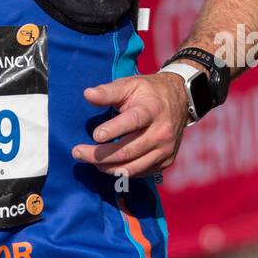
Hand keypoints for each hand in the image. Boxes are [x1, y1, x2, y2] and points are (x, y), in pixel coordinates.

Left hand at [72, 71, 189, 177]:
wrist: (179, 100)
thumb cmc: (147, 92)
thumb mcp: (129, 85)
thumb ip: (108, 91)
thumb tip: (87, 94)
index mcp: (152, 110)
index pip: (133, 121)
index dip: (114, 129)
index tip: (95, 135)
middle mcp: (161, 132)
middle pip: (128, 151)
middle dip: (100, 155)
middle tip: (77, 152)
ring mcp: (165, 150)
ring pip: (132, 167)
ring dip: (107, 167)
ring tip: (89, 161)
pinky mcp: (166, 162)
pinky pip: (140, 172)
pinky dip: (121, 171)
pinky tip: (107, 165)